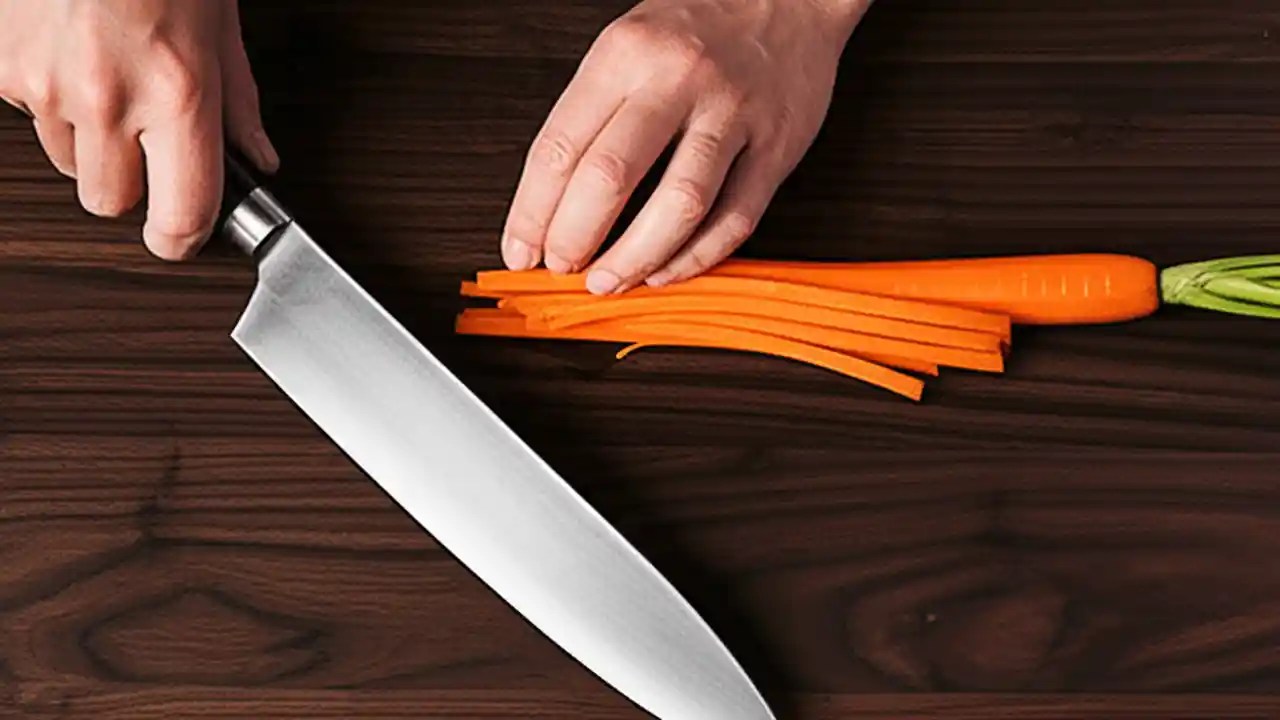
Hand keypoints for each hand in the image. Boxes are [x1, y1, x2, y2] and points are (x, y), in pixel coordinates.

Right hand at [0, 0, 277, 259]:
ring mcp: (45, 82)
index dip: (182, 240)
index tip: (181, 238)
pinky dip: (50, 97)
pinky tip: (73, 53)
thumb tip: (256, 158)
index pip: (180, 214)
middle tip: (150, 143)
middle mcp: (108, 96)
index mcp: (178, 92)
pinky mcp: (1, 64)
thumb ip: (238, 105)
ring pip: (67, 162)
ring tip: (112, 78)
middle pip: (109, 203)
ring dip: (91, 141)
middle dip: (133, 185)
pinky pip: (27, 114)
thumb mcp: (222, 27)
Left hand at [501, 0, 870, 292]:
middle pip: (611, 176)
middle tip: (560, 266)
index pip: (560, 146)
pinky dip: (696, 257)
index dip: (532, 211)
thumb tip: (551, 200)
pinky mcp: (777, 147)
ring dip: (634, 257)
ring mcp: (733, 114)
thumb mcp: (628, 42)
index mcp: (627, 53)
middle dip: (574, 237)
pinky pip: (735, 218)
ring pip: (679, 204)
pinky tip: (666, 272)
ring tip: (607, 281)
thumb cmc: (700, 24)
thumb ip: (593, 113)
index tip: (520, 248)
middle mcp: (679, 79)